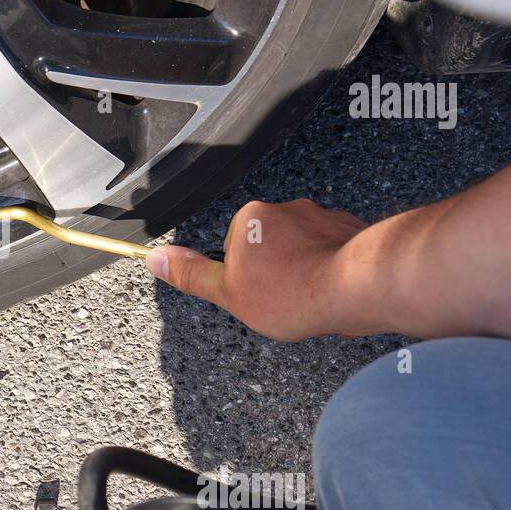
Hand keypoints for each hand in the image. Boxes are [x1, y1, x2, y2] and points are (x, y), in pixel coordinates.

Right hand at [146, 199, 372, 340]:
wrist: (355, 288)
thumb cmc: (292, 292)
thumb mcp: (228, 292)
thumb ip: (191, 274)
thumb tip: (155, 258)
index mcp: (251, 218)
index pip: (235, 245)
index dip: (243, 276)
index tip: (257, 293)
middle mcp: (287, 209)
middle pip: (271, 245)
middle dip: (277, 271)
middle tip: (283, 300)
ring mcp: (322, 217)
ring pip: (305, 249)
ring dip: (306, 271)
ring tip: (312, 299)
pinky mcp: (353, 230)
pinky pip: (335, 251)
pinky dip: (333, 270)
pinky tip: (336, 294)